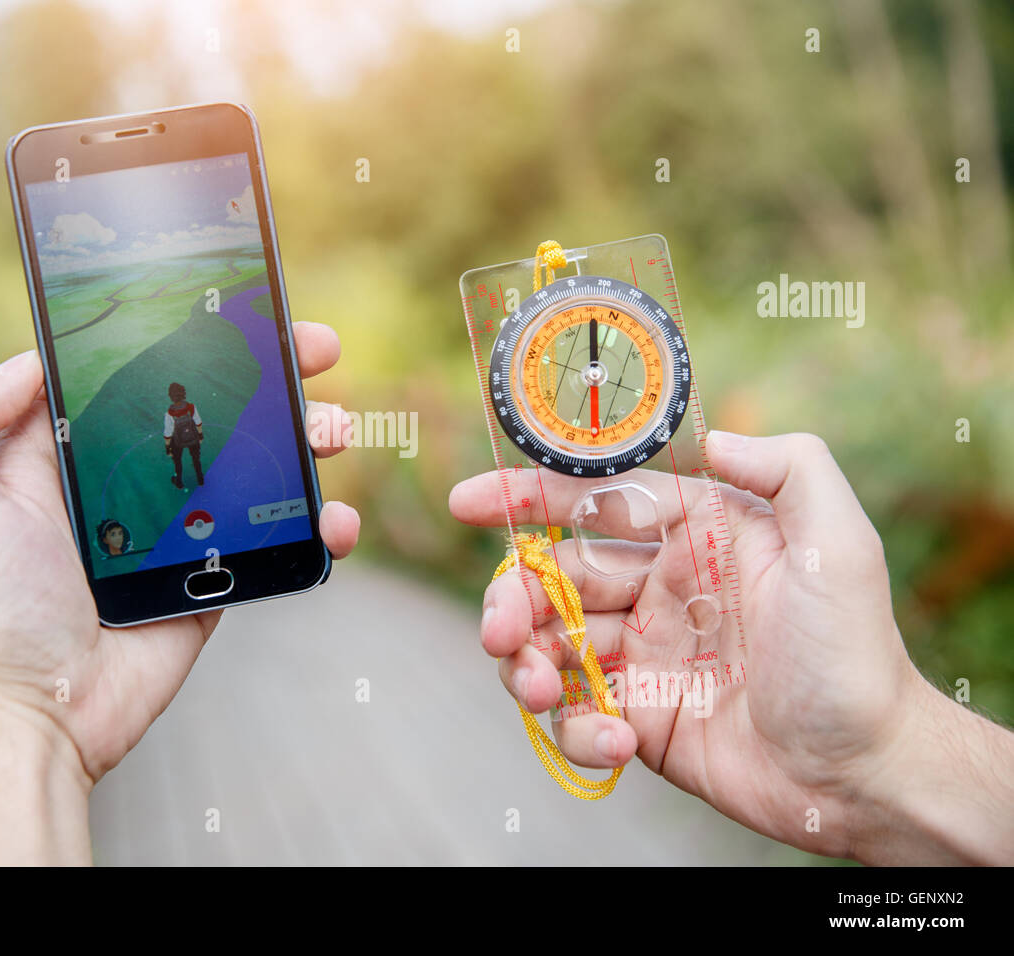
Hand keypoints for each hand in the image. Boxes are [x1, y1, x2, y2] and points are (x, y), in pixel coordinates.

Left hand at [0, 321, 358, 862]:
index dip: (191, 332)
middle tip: (316, 352)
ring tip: (334, 431)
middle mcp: (132, 475)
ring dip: (308, 437)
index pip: (141, 370)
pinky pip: (277, 538)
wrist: (39, 713)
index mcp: (74, 447)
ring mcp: (180, 525)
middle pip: (216, 405)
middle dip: (273, 372)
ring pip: (258, 463)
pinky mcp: (215, 573)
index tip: (238, 306)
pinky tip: (336, 520)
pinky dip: (319, 525)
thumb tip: (36, 355)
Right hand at [450, 432, 1013, 862]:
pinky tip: (613, 742)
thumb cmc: (856, 653)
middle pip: (552, 580)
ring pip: (547, 646)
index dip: (526, 497)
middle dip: (510, 600)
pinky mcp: (637, 717)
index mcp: (694, 538)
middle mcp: (659, 590)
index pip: (594, 502)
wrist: (862, 772)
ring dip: (526, 666)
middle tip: (498, 631)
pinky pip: (576, 714)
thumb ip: (791, 468)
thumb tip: (713, 434)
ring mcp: (644, 655)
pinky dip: (575, 729)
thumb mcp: (838, 546)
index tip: (466, 503)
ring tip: (542, 690)